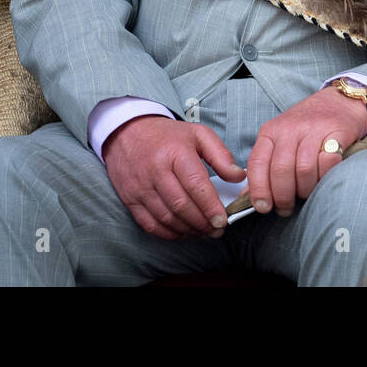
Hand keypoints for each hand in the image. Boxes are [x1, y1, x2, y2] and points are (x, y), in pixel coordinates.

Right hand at [104, 115, 246, 240]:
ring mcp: (140, 187)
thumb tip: (239, 176)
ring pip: (166, 217)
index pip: (195, 184)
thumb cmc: (169, 136)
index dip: (210, 206)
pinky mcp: (129, 199)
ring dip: (188, 229)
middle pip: (181, 205)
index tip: (223, 220)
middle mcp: (155, 171)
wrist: (128, 133)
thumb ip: (221, 155)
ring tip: (204, 232)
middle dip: (202, 222)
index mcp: (175, 152)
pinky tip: (183, 232)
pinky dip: (168, 233)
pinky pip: (149, 224)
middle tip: (217, 230)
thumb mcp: (199, 134)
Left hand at [245, 86, 366, 217]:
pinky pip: (328, 162)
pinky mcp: (337, 131)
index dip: (259, 189)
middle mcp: (290, 128)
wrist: (340, 101)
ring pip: (303, 169)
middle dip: (283, 196)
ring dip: (304, 190)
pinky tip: (323, 179)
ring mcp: (314, 129)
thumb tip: (247, 197)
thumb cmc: (307, 126)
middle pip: (281, 170)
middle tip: (286, 208)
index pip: (257, 163)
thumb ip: (265, 166)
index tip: (263, 208)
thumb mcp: (280, 140)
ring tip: (306, 195)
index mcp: (271, 131)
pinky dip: (324, 176)